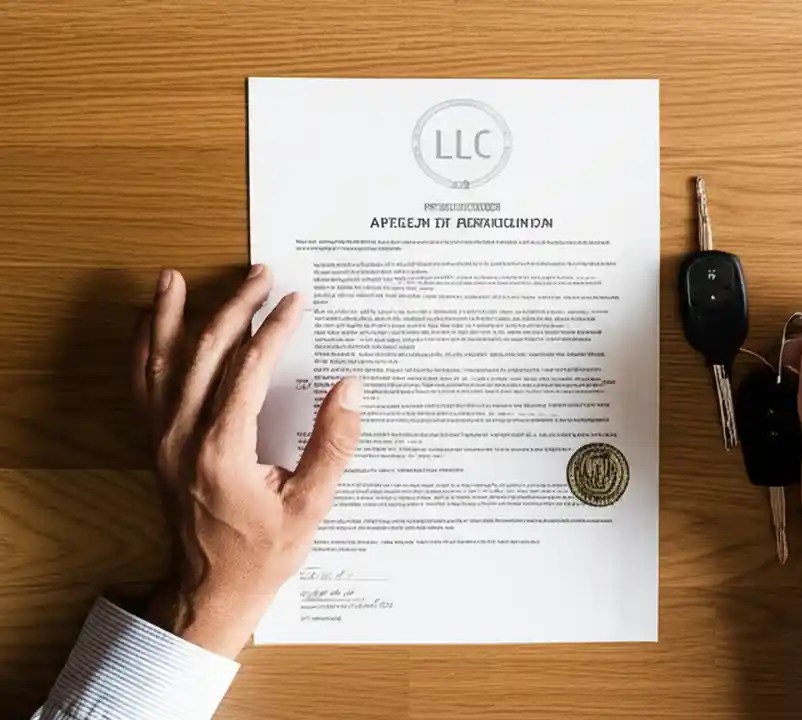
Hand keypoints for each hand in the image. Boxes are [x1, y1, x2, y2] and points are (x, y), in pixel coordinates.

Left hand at [132, 266, 361, 657]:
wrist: (211, 590)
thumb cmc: (263, 553)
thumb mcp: (311, 506)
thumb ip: (333, 445)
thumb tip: (351, 389)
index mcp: (223, 451)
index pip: (249, 371)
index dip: (274, 330)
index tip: (296, 302)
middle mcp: (184, 438)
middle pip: (204, 354)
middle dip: (234, 308)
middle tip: (260, 276)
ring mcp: (163, 440)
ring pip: (161, 364)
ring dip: (170, 317)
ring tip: (175, 278)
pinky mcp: (157, 444)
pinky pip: (141, 386)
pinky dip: (144, 350)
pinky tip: (150, 324)